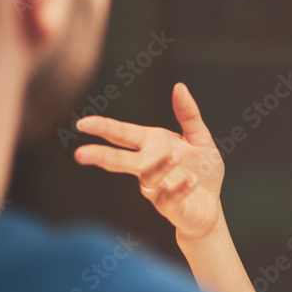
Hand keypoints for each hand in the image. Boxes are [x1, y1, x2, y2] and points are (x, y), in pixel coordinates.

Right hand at [74, 83, 223, 240]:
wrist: (211, 205)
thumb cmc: (200, 169)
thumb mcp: (199, 137)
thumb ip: (188, 114)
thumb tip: (179, 86)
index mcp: (151, 144)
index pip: (123, 134)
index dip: (103, 128)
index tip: (82, 123)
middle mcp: (148, 165)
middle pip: (120, 160)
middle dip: (101, 156)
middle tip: (80, 154)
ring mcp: (156, 188)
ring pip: (149, 177)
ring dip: (161, 165)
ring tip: (175, 155)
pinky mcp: (170, 206)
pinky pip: (172, 196)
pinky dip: (181, 187)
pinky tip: (191, 180)